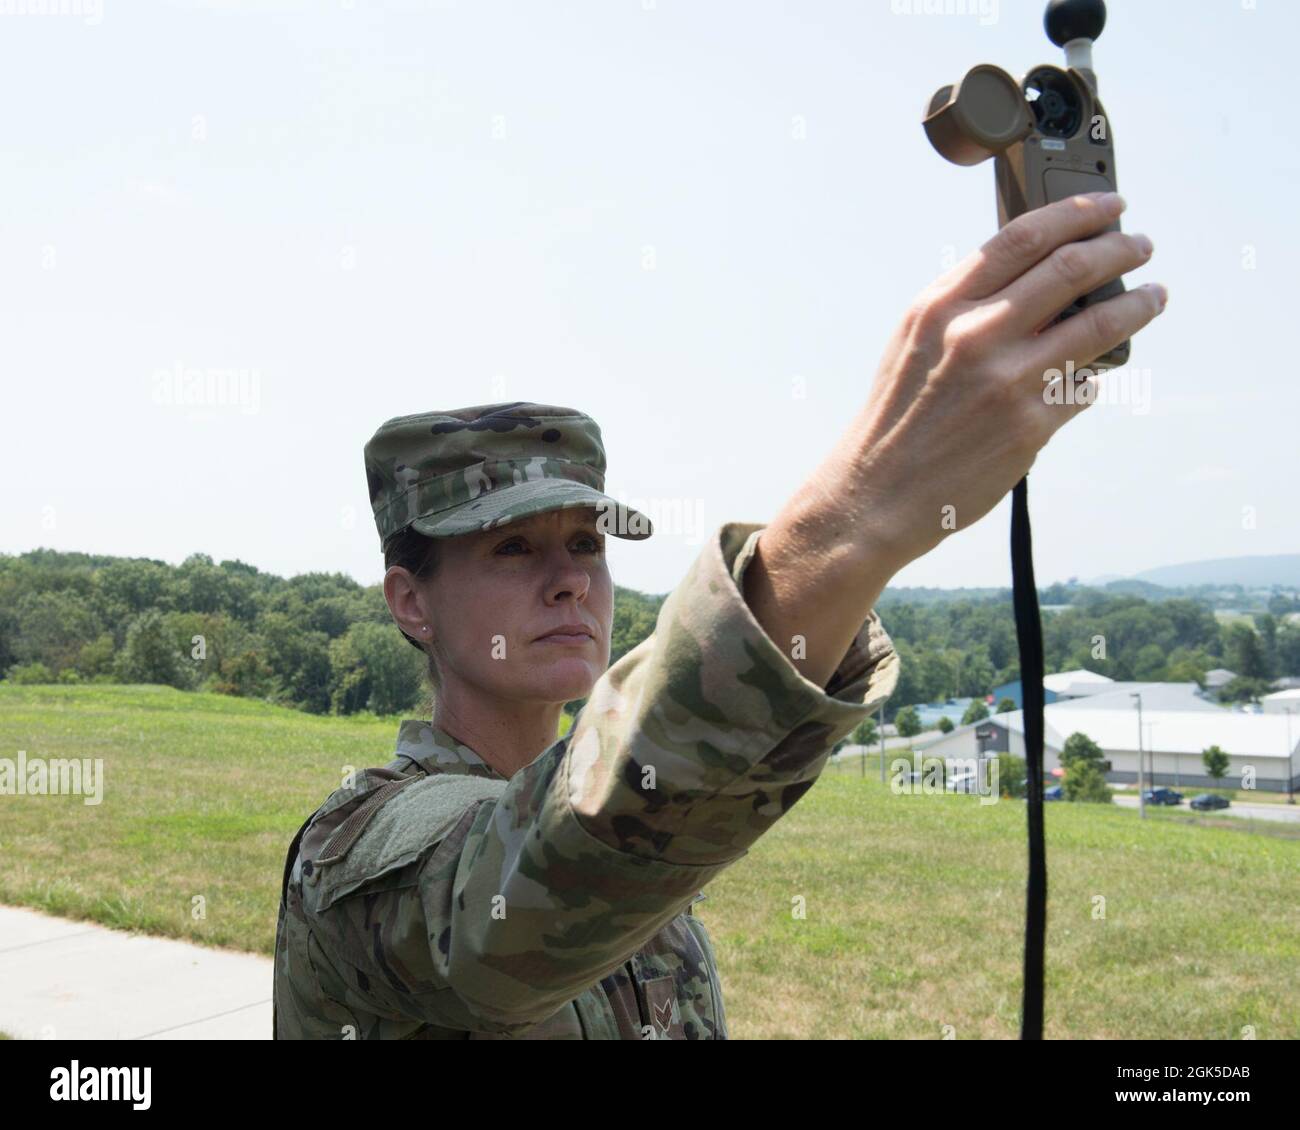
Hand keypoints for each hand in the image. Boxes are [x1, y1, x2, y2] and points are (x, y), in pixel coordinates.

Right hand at [828, 191, 1165, 572]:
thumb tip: (1036, 273)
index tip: (1108, 207)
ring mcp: (1007, 381)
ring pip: (1099, 325)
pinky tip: (1087, 379)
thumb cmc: (898, 417)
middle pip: (1072, 269)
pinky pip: (1084, 388)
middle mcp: (975, 335)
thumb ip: (966, 303)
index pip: (1022, 237)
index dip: (1076, 214)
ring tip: (1153, 297)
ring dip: (1137, 306)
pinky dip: (1092, 378)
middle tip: (1142, 246)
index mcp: (941, 307)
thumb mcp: (916, 342)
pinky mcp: (1031, 426)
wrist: (877, 492)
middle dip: (1120, 249)